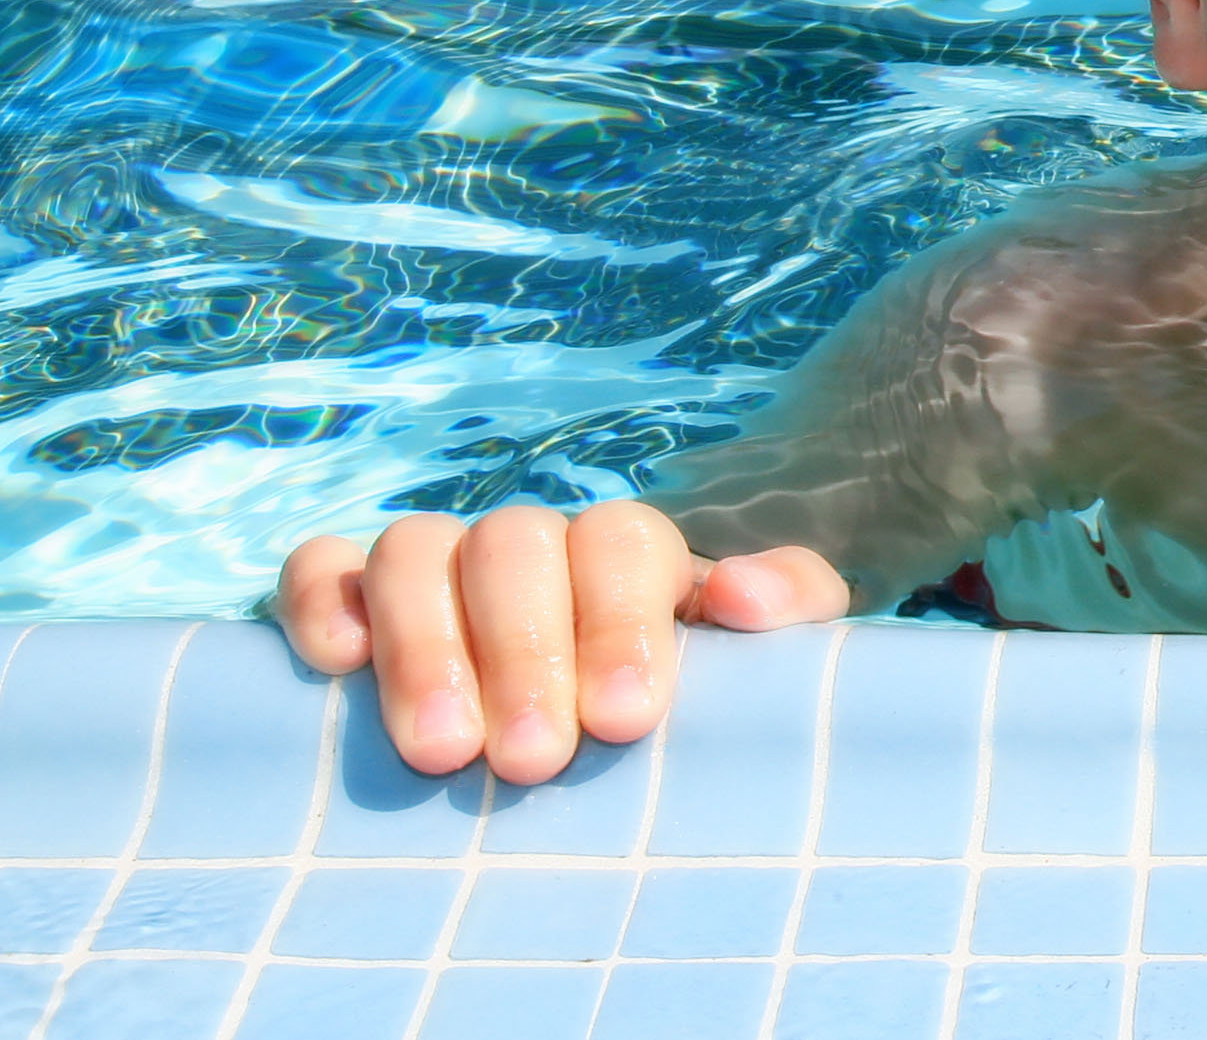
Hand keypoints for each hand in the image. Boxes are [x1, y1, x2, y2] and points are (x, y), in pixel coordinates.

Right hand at [273, 501, 847, 783]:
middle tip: (535, 761)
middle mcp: (529, 545)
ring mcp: (437, 566)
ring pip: (414, 551)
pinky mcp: (350, 598)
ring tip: (444, 754)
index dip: (620, 622)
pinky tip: (337, 667)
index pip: (622, 543)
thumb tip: (742, 592)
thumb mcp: (766, 663)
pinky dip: (320, 603)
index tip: (625, 721)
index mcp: (628, 553)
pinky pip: (319, 569)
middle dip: (524, 652)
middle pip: (514, 546)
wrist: (607, 743)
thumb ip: (789, 611)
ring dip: (425, 647)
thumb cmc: (691, 709)